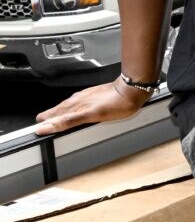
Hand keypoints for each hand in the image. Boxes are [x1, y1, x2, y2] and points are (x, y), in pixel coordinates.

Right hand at [35, 78, 149, 133]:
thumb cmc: (115, 103)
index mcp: (73, 106)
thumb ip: (68, 121)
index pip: (49, 116)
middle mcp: (77, 100)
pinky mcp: (93, 95)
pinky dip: (72, 110)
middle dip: (48, 119)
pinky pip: (77, 104)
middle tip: (43, 127)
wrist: (131, 90)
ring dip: (59, 114)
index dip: (43, 124)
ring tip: (54, 121)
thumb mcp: (90, 116)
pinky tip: (76, 112)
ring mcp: (85, 97)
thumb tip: (47, 126)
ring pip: (66, 107)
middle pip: (56, 111)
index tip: (37, 131)